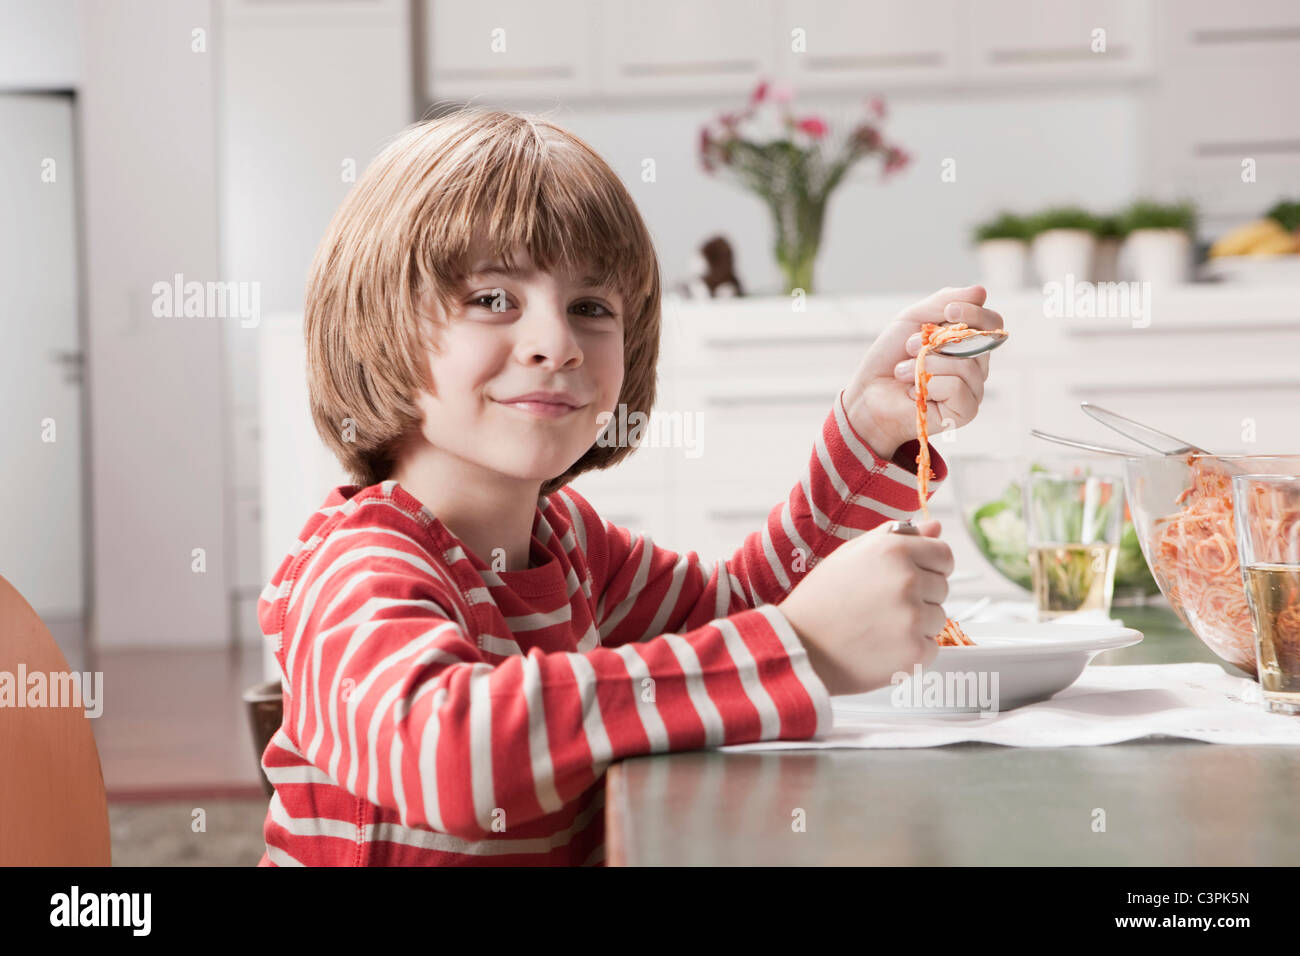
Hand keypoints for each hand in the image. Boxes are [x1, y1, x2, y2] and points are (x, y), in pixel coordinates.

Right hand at [778, 518, 952, 695]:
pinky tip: (881, 645)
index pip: (944, 554)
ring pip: (938, 618)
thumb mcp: (853, 554)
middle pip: (942, 587)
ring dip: (917, 624)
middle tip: (882, 605)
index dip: (929, 567)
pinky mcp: (915, 652)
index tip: (910, 579)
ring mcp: (913, 617)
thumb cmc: (822, 600)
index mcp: (894, 550)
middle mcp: (908, 580)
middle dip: (921, 596)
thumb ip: (899, 536)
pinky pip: (931, 647)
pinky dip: (912, 650)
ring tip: (878, 626)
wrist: (799, 646)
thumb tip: (936, 527)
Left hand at [842, 285, 1003, 460]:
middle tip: (909, 346)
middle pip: (980, 343)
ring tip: (903, 371)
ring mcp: (973, 390)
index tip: (949, 311)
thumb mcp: (913, 320)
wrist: (868, 393)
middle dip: (939, 340)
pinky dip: (930, 384)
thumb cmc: (890, 357)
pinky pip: (957, 387)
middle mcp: (977, 366)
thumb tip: (981, 291)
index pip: (992, 323)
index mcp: (969, 343)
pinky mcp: (965, 412)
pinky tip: (914, 391)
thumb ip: (944, 302)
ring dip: (926, 363)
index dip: (975, 313)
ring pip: (966, 365)